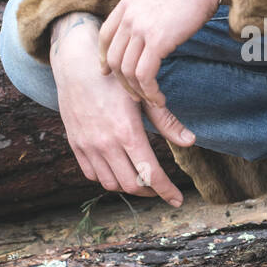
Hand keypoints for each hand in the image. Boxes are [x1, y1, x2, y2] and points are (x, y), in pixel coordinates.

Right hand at [50, 11, 191, 205]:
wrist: (76, 65)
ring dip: (128, 186)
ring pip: (110, 183)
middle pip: (131, 185)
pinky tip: (118, 170)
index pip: (150, 174)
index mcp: (127, 133)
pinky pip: (92, 174)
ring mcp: (88, 146)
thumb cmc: (115, 79)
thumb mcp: (143, 97)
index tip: (177, 200)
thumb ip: (166, 122)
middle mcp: (106, 144)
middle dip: (150, 191)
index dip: (166, 191)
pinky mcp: (76, 144)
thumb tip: (190, 141)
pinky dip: (107, 178)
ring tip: (140, 179)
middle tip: (160, 188)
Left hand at [98, 0, 226, 104]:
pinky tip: (159, 97)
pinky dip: (149, 91)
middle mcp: (129, 17)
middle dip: (122, 81)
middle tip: (135, 93)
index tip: (109, 71)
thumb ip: (147, 8)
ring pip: (127, 71)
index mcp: (127, 4)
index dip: (104, 57)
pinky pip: (144, 75)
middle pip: (114, 58)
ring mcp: (141, 29)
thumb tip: (152, 21)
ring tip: (151, 100)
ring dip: (138, 91)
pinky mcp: (157, 41)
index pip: (104, 36)